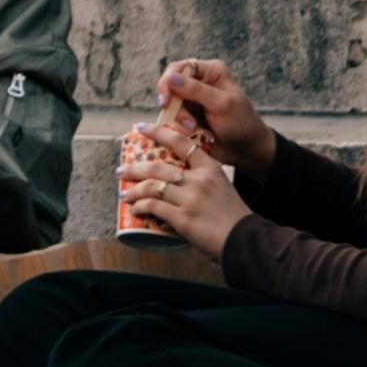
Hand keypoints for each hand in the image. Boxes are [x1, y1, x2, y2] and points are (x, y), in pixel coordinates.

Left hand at [114, 115, 243, 248]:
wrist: (245, 240)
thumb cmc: (233, 216)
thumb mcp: (221, 188)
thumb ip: (201, 181)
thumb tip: (176, 183)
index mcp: (210, 169)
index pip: (181, 143)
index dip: (158, 132)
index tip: (140, 127)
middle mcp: (198, 180)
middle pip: (157, 166)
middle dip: (134, 168)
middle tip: (121, 171)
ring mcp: (190, 199)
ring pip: (151, 186)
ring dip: (133, 191)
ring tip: (124, 195)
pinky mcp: (183, 218)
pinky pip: (154, 207)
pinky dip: (140, 207)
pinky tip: (135, 209)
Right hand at [152, 57, 275, 168]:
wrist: (247, 150)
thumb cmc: (241, 123)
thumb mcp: (222, 104)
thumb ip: (196, 90)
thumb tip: (170, 78)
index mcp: (210, 71)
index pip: (179, 68)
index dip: (167, 82)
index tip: (165, 102)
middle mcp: (199, 81)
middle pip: (169, 86)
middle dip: (174, 105)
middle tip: (187, 122)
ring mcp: (192, 99)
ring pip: (170, 104)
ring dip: (178, 118)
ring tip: (195, 128)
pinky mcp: (188, 115)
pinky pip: (172, 117)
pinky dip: (178, 126)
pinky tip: (192, 132)